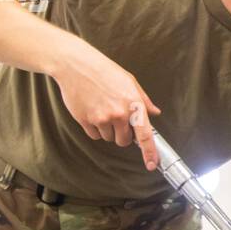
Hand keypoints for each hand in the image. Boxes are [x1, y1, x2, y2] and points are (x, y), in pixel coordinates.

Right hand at [52, 42, 162, 169]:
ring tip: (102, 108)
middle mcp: (118, 114)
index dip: (150, 152)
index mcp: (133, 104)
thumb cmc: (104, 71)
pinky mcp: (85, 120)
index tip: (152, 164)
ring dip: (107, 129)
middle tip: (117, 119)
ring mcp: (100, 118)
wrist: (76, 65)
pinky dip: (94, 128)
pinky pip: (94, 135)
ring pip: (108, 138)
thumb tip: (155, 113)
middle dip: (122, 135)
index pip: (145, 135)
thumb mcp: (129, 82)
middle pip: (123, 141)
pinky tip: (92, 110)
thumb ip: (143, 100)